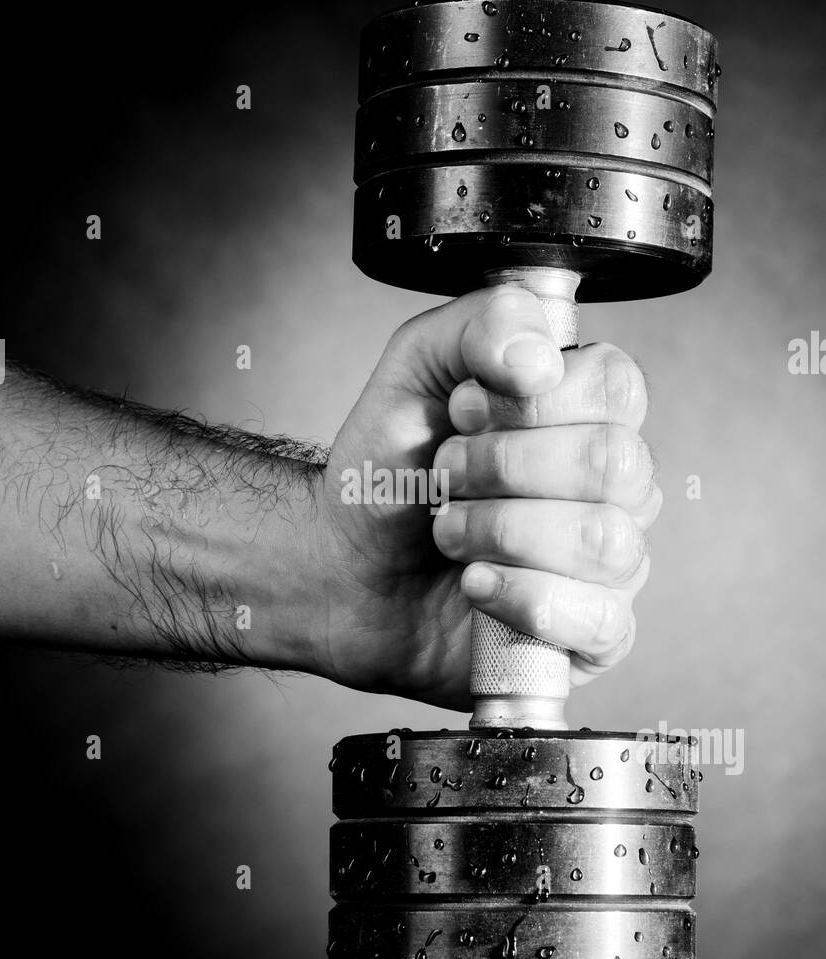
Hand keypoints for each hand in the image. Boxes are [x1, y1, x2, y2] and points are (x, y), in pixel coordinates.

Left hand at [314, 284, 658, 711]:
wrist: (341, 566)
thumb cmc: (388, 471)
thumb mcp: (416, 366)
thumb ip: (481, 324)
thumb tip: (540, 358)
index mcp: (586, 411)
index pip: (617, 386)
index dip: (531, 403)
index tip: (462, 411)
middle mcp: (613, 485)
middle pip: (614, 464)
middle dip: (502, 470)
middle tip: (445, 478)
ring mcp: (612, 562)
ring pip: (605, 542)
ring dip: (501, 534)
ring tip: (451, 534)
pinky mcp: (593, 634)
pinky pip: (602, 621)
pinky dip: (525, 601)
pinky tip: (477, 587)